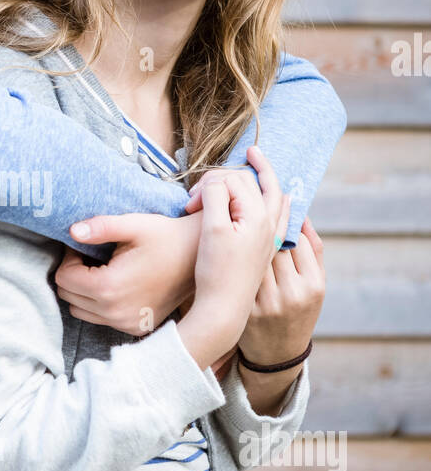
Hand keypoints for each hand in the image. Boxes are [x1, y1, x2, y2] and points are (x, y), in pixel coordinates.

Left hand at [55, 212, 199, 336]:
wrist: (201, 258)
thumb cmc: (167, 237)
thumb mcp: (134, 225)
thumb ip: (100, 227)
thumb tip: (72, 232)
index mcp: (109, 288)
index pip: (64, 279)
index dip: (70, 258)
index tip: (87, 245)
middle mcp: (115, 313)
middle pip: (69, 296)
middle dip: (75, 274)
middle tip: (94, 256)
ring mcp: (126, 324)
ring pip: (82, 310)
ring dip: (86, 290)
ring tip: (106, 269)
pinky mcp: (136, 328)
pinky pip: (102, 319)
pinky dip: (101, 303)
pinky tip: (120, 283)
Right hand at [177, 147, 288, 369]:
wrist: (223, 310)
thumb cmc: (216, 271)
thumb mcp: (211, 228)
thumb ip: (215, 195)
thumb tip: (215, 181)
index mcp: (258, 215)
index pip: (232, 180)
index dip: (208, 185)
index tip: (188, 205)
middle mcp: (269, 224)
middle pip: (250, 184)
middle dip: (225, 180)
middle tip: (200, 192)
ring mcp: (269, 237)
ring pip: (271, 196)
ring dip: (258, 179)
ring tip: (256, 160)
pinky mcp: (265, 249)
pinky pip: (279, 216)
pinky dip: (278, 201)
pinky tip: (283, 198)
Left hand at [237, 216, 324, 365]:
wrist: (277, 353)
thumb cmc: (300, 310)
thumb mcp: (316, 283)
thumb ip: (313, 249)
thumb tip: (300, 213)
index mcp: (313, 285)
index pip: (298, 241)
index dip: (284, 224)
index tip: (274, 214)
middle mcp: (292, 294)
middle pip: (273, 247)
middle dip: (263, 230)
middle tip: (251, 215)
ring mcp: (267, 303)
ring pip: (254, 259)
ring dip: (247, 241)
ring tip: (240, 228)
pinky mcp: (246, 309)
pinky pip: (241, 275)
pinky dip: (236, 260)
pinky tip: (232, 249)